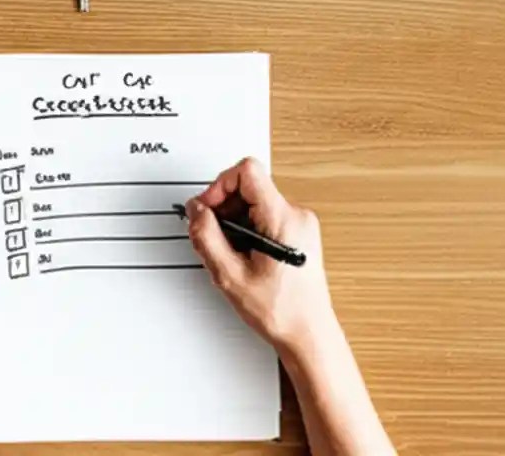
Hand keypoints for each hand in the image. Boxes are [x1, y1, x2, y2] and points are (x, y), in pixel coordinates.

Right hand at [185, 158, 337, 352]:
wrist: (308, 333)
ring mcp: (299, 223)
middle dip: (223, 207)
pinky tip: (243, 255)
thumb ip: (207, 238)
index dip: (219, 185)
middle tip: (213, 235)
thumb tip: (195, 212)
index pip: (247, 172)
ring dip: (233, 220)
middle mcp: (296, 215)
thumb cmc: (281, 311)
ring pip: (253, 200)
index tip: (207, 209)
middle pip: (248, 185)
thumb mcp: (231, 276)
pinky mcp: (297, 232)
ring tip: (230, 251)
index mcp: (283, 220)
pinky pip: (263, 215)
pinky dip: (246, 229)